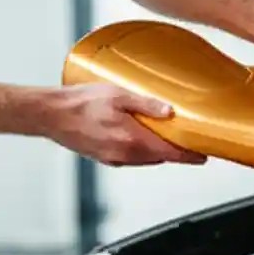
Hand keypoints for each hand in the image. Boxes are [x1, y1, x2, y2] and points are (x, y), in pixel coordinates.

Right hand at [45, 84, 207, 166]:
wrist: (51, 115)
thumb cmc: (79, 104)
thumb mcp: (118, 95)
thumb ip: (146, 104)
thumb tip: (170, 111)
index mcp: (132, 140)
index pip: (170, 154)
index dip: (189, 156)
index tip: (202, 156)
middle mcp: (125, 155)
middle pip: (159, 158)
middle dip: (174, 151)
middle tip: (187, 141)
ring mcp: (113, 158)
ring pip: (145, 159)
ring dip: (157, 151)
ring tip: (165, 137)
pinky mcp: (104, 157)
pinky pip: (130, 158)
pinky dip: (140, 151)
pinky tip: (138, 136)